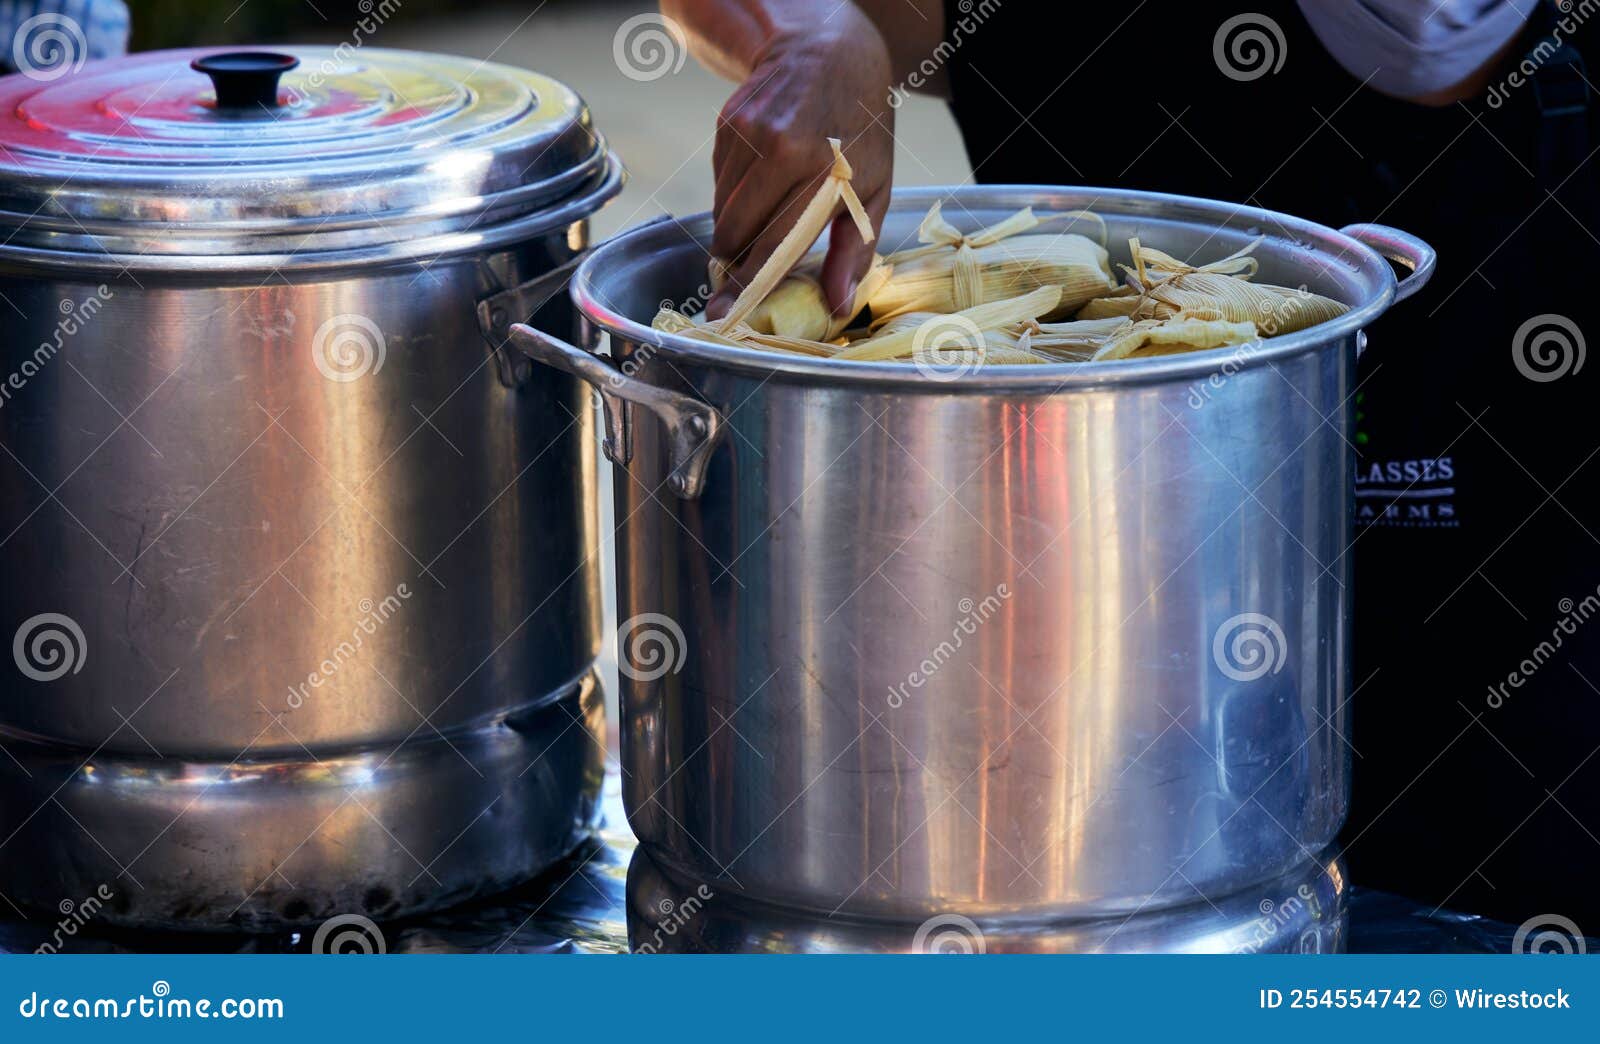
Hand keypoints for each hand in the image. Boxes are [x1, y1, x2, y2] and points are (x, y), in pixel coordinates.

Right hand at [705, 11, 894, 319]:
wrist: (829, 52)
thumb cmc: (860, 129)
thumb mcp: (875, 187)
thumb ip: (855, 249)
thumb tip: (837, 303)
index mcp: (821, 171)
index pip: (774, 241)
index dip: (748, 281)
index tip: (725, 312)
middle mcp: (779, 150)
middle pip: (737, 230)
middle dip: (734, 262)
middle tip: (736, 281)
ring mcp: (748, 134)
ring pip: (722, 210)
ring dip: (734, 231)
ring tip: (759, 228)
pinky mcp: (727, 125)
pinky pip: (719, 183)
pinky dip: (732, 198)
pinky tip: (758, 187)